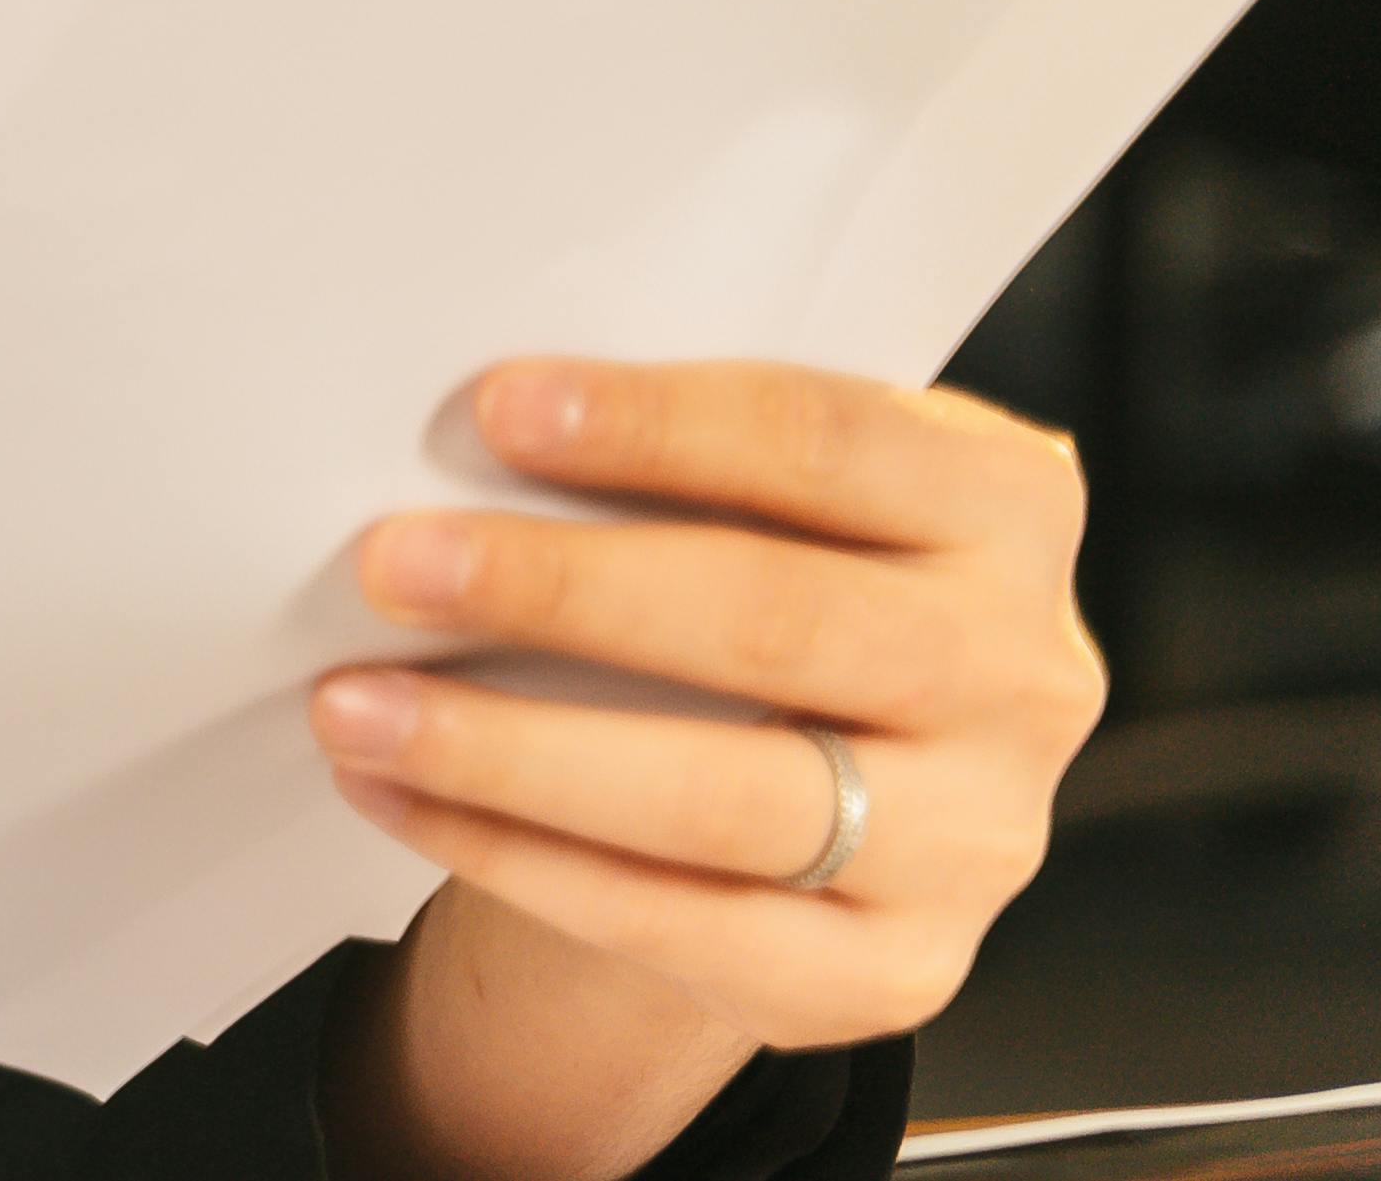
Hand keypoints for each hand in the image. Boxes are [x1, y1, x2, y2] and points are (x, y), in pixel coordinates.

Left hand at [306, 359, 1102, 1180]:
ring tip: (358, 705)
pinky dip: (517, 858)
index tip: (494, 410)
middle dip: (562, 591)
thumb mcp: (784, 502)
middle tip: (392, 565)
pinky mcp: (899, 970)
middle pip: (775, 623)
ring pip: (724, 799)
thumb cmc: (776, 591)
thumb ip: (686, 465)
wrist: (831, 788)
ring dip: (511, 751)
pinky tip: (400, 796)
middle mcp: (1022, 677)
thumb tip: (467, 441)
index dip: (659, 425)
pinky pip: (684, 924)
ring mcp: (976, 838)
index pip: (832, 444)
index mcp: (1006, 510)